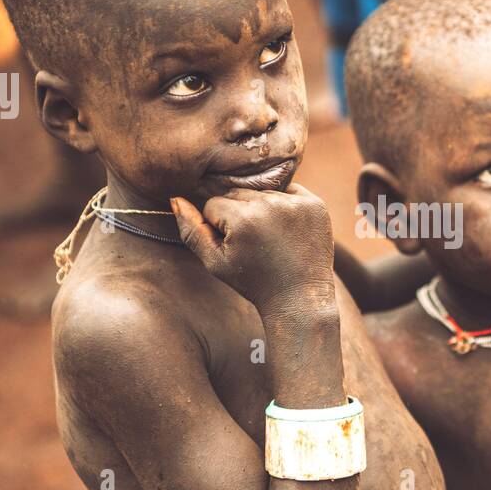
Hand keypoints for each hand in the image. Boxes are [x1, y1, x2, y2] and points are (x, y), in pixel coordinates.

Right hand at [171, 183, 335, 316]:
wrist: (300, 298)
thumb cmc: (254, 283)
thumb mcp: (215, 263)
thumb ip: (192, 231)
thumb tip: (175, 199)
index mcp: (243, 219)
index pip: (213, 204)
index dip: (218, 227)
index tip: (234, 248)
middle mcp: (271, 205)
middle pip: (237, 194)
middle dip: (237, 214)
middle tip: (253, 244)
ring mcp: (296, 203)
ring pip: (261, 192)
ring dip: (260, 209)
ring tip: (269, 239)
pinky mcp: (315, 204)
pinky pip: (288, 191)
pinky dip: (284, 205)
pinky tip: (286, 230)